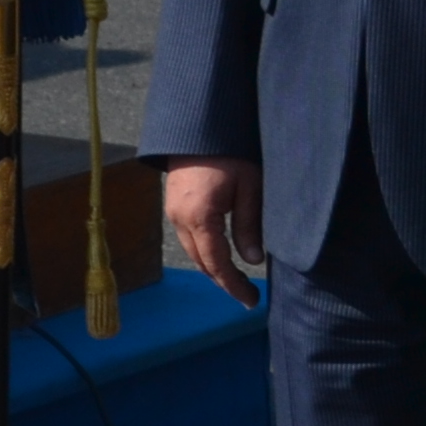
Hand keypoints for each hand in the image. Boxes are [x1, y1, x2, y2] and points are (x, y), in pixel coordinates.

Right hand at [164, 156, 263, 302]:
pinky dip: (205, 251)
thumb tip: (253, 261)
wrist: (199, 124)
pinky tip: (222, 254)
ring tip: (238, 278)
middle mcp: (179, 219)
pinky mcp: (172, 204)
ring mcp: (172, 212)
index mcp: (199, 217)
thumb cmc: (231, 151)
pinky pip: (189, 238)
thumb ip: (249, 225)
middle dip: (224, 281)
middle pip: (201, 262)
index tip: (251, 301)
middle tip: (248, 294)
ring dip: (214, 267)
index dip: (233, 285)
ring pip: (193, 251)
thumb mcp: (250, 187)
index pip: (216, 263)